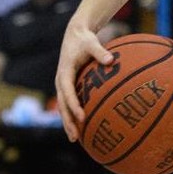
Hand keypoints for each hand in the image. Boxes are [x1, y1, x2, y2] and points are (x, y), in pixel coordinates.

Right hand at [55, 23, 113, 140]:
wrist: (74, 34)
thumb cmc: (84, 39)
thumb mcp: (91, 43)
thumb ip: (100, 52)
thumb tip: (111, 60)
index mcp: (64, 72)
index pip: (68, 92)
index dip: (74, 105)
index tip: (82, 117)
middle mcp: (60, 81)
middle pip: (62, 105)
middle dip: (68, 121)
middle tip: (75, 136)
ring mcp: (62, 85)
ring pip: (63, 107)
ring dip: (68, 122)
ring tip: (75, 139)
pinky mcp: (67, 86)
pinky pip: (69, 103)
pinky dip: (72, 115)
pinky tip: (81, 127)